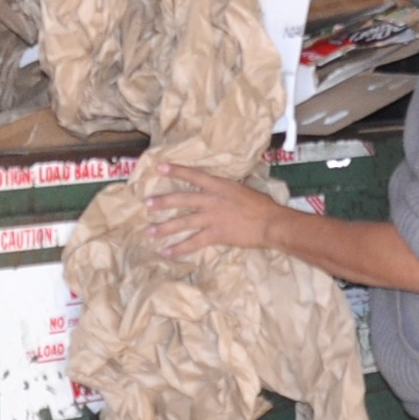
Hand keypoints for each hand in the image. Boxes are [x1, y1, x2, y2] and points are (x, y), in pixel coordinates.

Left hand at [144, 162, 285, 257]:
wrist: (271, 223)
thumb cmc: (261, 205)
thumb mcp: (241, 189)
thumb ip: (225, 190)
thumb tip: (216, 189)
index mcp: (219, 185)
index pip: (193, 175)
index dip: (175, 170)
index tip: (158, 167)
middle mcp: (212, 199)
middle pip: (182, 199)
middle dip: (163, 202)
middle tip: (147, 204)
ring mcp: (212, 218)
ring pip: (183, 222)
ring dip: (164, 227)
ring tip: (149, 231)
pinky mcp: (216, 234)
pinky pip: (193, 242)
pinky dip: (179, 248)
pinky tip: (166, 252)